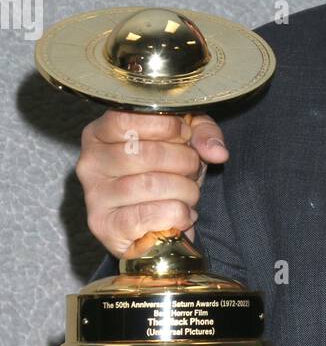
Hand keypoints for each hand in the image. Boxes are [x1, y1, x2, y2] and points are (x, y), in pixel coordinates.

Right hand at [75, 109, 229, 258]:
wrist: (157, 223)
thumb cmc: (165, 172)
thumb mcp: (185, 140)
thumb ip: (202, 131)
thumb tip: (216, 151)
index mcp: (100, 133)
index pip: (126, 119)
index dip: (165, 125)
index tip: (185, 135)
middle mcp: (90, 162)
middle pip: (144, 154)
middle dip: (183, 161)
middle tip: (192, 169)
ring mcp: (94, 196)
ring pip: (150, 185)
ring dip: (184, 190)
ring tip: (189, 194)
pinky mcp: (105, 226)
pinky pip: (147, 216)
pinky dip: (176, 214)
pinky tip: (182, 214)